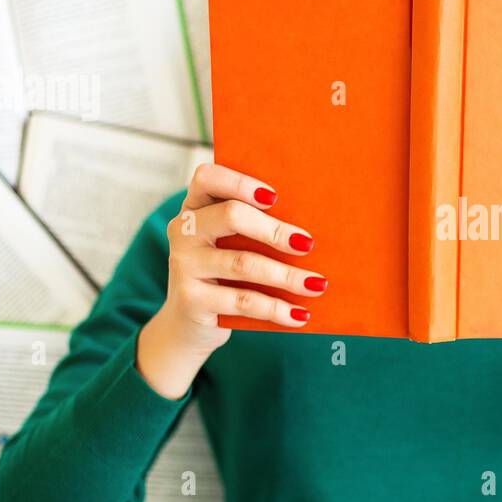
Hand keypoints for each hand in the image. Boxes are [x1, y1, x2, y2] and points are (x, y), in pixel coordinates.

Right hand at [136, 164, 325, 397]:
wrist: (188, 324)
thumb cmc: (223, 274)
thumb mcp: (231, 245)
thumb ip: (256, 228)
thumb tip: (311, 230)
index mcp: (195, 206)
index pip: (208, 177)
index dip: (240, 182)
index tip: (275, 196)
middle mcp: (184, 230)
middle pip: (231, 215)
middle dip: (274, 229)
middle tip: (308, 244)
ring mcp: (184, 265)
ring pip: (243, 263)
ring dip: (286, 275)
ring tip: (317, 284)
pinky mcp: (192, 300)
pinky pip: (243, 301)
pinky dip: (277, 309)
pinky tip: (300, 315)